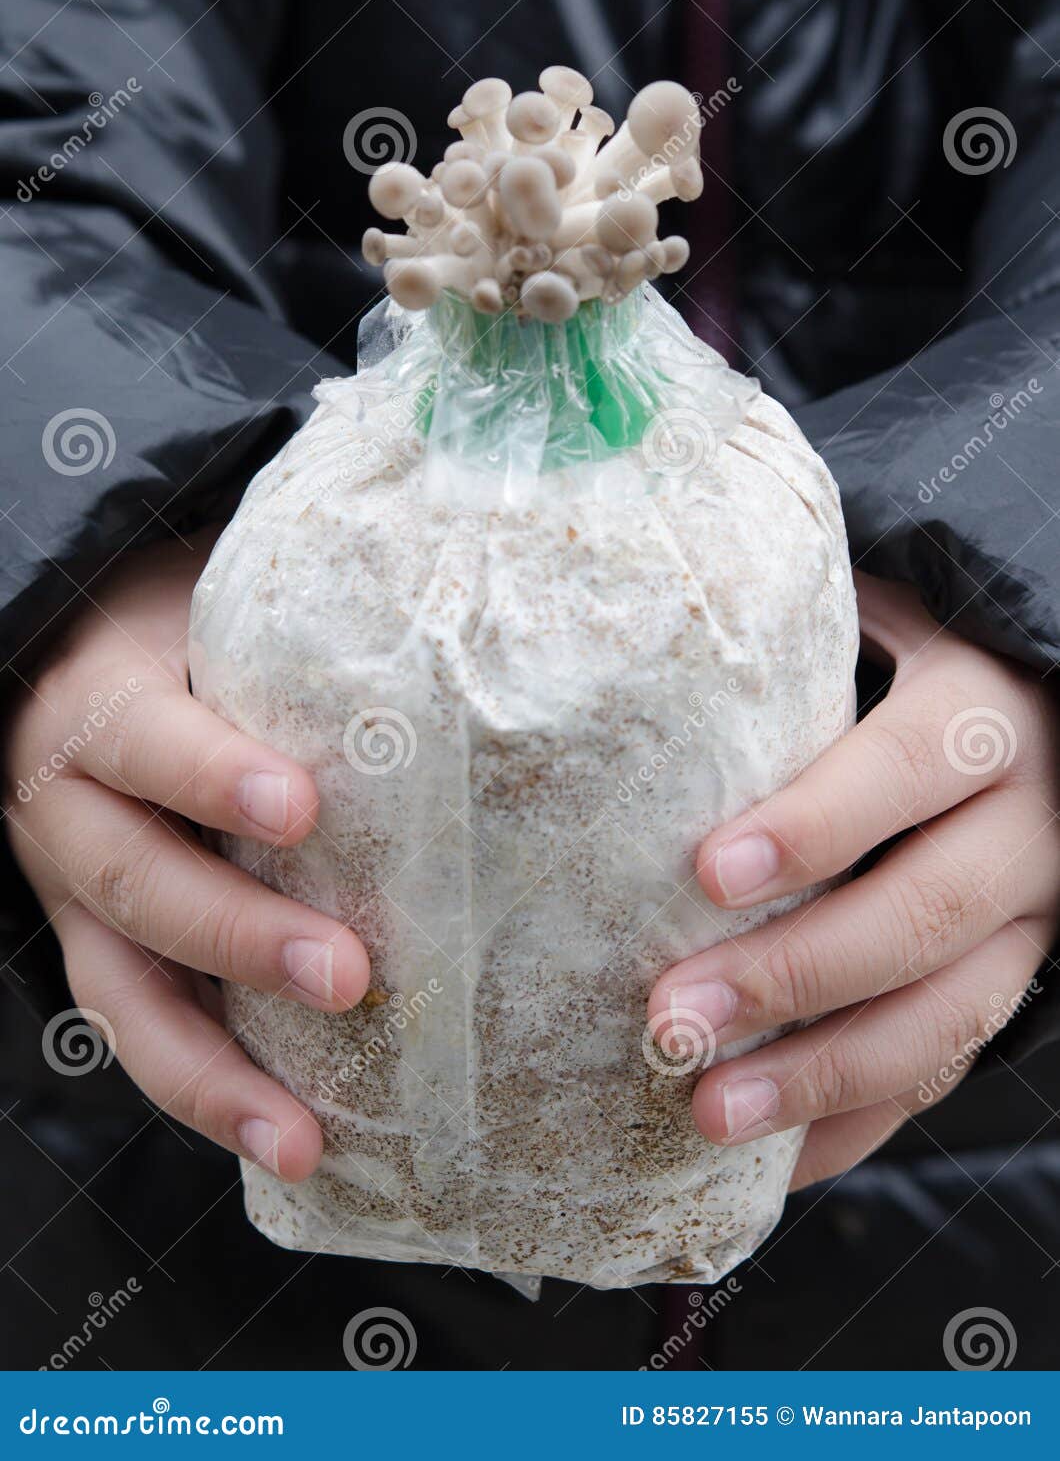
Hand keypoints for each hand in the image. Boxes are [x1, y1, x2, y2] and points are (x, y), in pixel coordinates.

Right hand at [5, 534, 368, 1179]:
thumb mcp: (219, 604)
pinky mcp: (101, 952)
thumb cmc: (183, 628)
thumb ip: (302, 626)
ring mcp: (76, 893)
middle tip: (348, 971)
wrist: (80, 661)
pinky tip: (284, 1141)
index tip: (299, 807)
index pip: (145, 739)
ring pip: (124, 990)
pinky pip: (141, 1032)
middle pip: (136, 883)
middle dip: (238, 937)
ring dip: (215, 1068)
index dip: (211, 776)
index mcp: (100, 705)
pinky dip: (208, 1092)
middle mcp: (68, 807)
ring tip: (301, 1134)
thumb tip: (452, 625)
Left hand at [649, 573, 1059, 1188]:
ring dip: (821, 1075)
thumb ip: (790, 631)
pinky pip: (945, 1069)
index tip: (708, 872)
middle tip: (672, 1018)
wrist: (1035, 713)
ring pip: (945, 1017)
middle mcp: (1028, 825)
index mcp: (984, 716)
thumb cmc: (909, 658)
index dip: (816, 825)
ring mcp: (1033, 919)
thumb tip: (635, 607)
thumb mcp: (877, 617)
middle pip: (923, 915)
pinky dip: (860, 1121)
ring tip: (708, 1111)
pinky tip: (775, 1156)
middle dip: (792, 977)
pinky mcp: (1013, 982)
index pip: (909, 767)